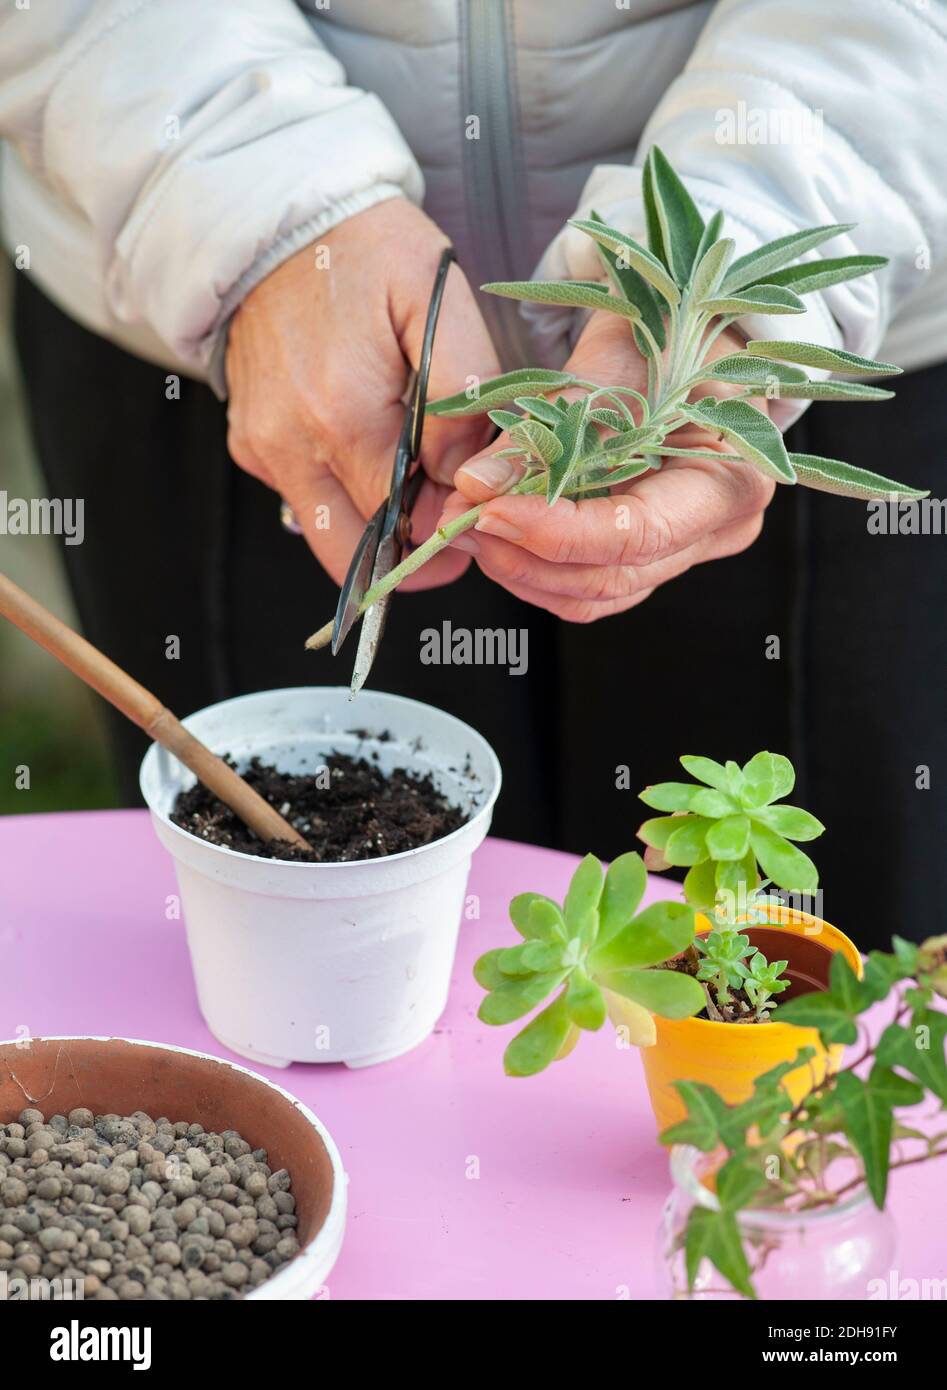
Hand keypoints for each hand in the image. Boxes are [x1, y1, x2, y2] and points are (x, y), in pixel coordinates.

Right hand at [225, 199, 499, 588]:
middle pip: (360, 551)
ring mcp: (263, 450)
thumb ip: (459, 394)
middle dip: (411, 546)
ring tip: (414, 477)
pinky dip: (341, 492)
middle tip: (449, 511)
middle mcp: (292, 446)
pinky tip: (367, 443)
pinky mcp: (248, 446)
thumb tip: (465, 474)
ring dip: (375, 527)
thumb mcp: (436, 302)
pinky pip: (302, 499)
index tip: (474, 508)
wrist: (278, 215)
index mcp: (343, 416)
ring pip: (328, 535)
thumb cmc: (368, 251)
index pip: (404, 523)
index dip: (445, 528)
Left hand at [440, 312, 774, 620]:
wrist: (684, 336)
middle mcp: (716, 530)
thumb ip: (546, 429)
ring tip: (468, 523)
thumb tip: (474, 485)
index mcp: (732, 480)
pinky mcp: (645, 555)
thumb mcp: (609, 365)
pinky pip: (586, 587)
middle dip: (525, 556)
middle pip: (612, 576)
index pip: (639, 535)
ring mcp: (683, 549)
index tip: (491, 512)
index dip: (558, 534)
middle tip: (462, 519)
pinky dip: (533, 569)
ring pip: (594, 595)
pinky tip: (495, 535)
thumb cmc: (667, 337)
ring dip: (520, 569)